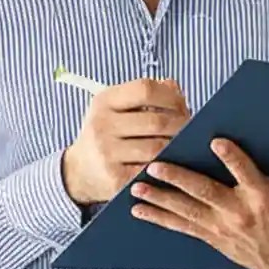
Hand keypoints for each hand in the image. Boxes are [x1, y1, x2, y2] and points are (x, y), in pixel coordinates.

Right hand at [62, 78, 188, 204]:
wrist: (78, 170)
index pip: (145, 90)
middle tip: (190, 129)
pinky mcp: (115, 178)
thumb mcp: (116, 107)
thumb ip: (146, 94)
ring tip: (184, 145)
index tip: (181, 105)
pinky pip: (151, 170)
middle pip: (156, 121)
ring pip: (157, 148)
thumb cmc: (107, 133)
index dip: (170, 96)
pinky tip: (172, 163)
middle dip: (181, 125)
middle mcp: (102, 124)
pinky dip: (166, 166)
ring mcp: (107, 153)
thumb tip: (176, 90)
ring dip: (177, 147)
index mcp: (104, 101)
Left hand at [129, 137, 268, 268]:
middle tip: (156, 165)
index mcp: (264, 197)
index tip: (216, 140)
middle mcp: (239, 213)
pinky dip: (159, 218)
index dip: (232, 157)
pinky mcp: (210, 237)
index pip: (246, 173)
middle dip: (178, 179)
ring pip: (186, 211)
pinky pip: (180, 227)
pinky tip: (138, 209)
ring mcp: (221, 227)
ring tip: (136, 187)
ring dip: (159, 199)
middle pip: (205, 193)